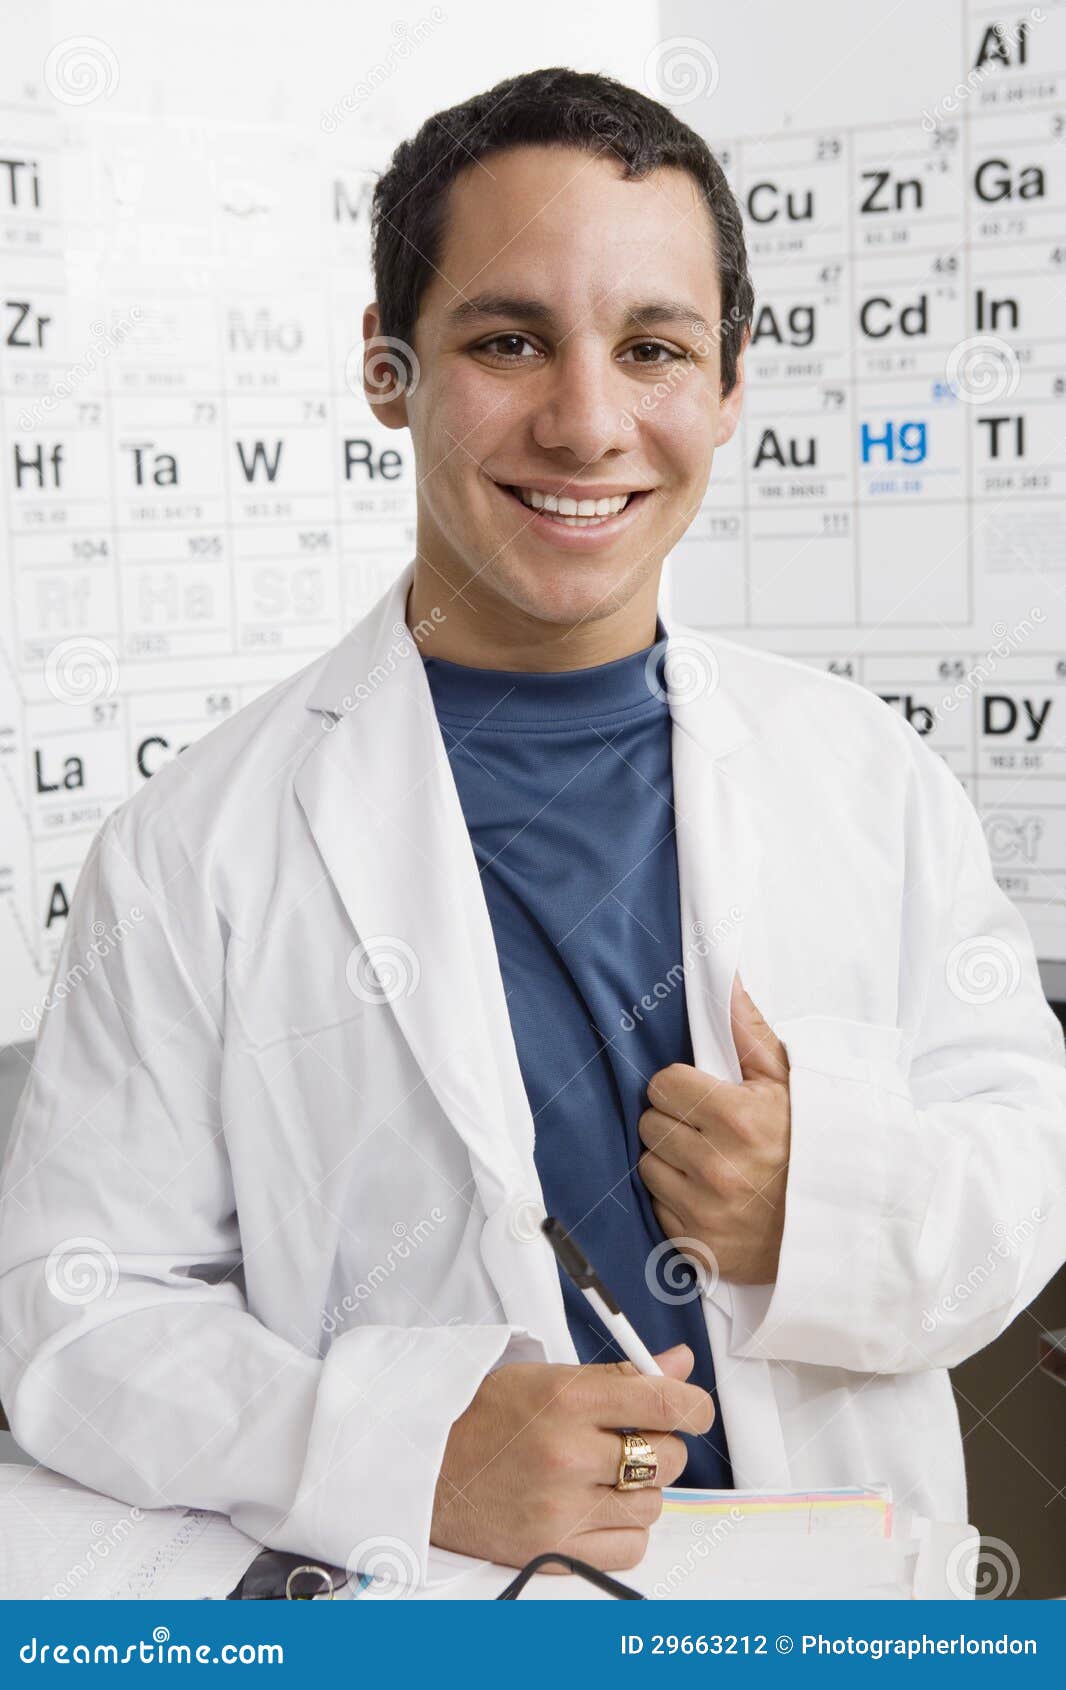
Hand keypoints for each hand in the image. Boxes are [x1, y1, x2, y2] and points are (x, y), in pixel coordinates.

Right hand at [430, 1343, 713, 1571]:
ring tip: (602, 1475)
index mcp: (568, 1398)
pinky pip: (632, 1546)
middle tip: (629, 1438)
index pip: (667, 1404)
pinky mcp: (557, 1551)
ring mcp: (563, 1508)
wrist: (429, 1467)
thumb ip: (622, 1375)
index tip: (694, 1409)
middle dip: (660, 1445)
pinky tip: (597, 1508)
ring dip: (640, 1489)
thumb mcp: (551, 1377)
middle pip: (669, 1456)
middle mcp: (569, 1454)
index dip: (694, 1407)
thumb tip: (679, 1365)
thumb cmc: (487, 1416)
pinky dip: (625, 1529)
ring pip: (654, 1504)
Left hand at [638, 974, 790, 1284]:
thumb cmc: (816, 1145)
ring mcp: (706, 1212)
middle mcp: (717, 1168)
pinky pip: (660, 1211)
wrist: (846, 1224)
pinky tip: (712, 1197)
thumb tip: (724, 978)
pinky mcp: (699, 1248)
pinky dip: (678, 1203)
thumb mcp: (790, 1082)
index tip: (705, 1097)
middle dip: (676, 1122)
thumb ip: (748, 1030)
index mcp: (737, 1119)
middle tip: (711, 1131)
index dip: (682, 1087)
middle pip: (651, 1124)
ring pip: (649, 1167)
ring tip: (713, 1163)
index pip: (663, 1085)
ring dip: (672, 1162)